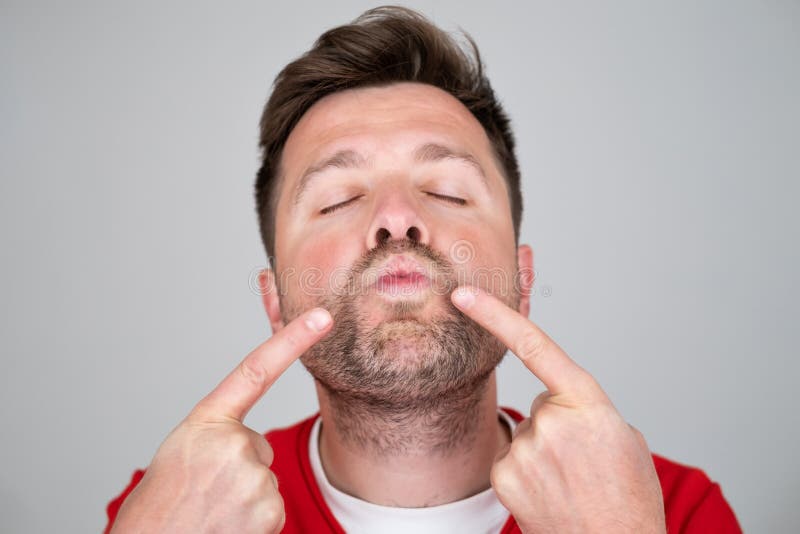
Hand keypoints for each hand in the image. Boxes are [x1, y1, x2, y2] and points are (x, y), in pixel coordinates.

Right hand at [111, 308, 332, 533]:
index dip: (292, 340)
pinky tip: (225, 526)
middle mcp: (233, 442)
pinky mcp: (270, 509)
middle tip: (204, 491)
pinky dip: (253, 520)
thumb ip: (220, 435)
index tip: (322, 317)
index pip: (255, 370)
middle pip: (257, 447)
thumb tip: (253, 447)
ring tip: (210, 512)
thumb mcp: (183, 451)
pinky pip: (271, 507)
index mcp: (207, 421)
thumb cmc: (160, 505)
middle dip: (239, 468)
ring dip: (243, 497)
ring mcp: (254, 476)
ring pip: (264, 480)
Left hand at [451, 286, 664, 533]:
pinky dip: (528, 472)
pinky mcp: (505, 476)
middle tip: (584, 461)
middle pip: (542, 404)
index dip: (495, 315)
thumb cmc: (628, 496)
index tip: (464, 294)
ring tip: (572, 482)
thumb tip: (555, 403)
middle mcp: (551, 421)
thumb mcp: (624, 438)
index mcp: (587, 403)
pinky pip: (513, 458)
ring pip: (529, 433)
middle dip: (559, 424)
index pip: (535, 346)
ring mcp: (525, 450)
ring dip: (545, 452)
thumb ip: (586, 408)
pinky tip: (551, 493)